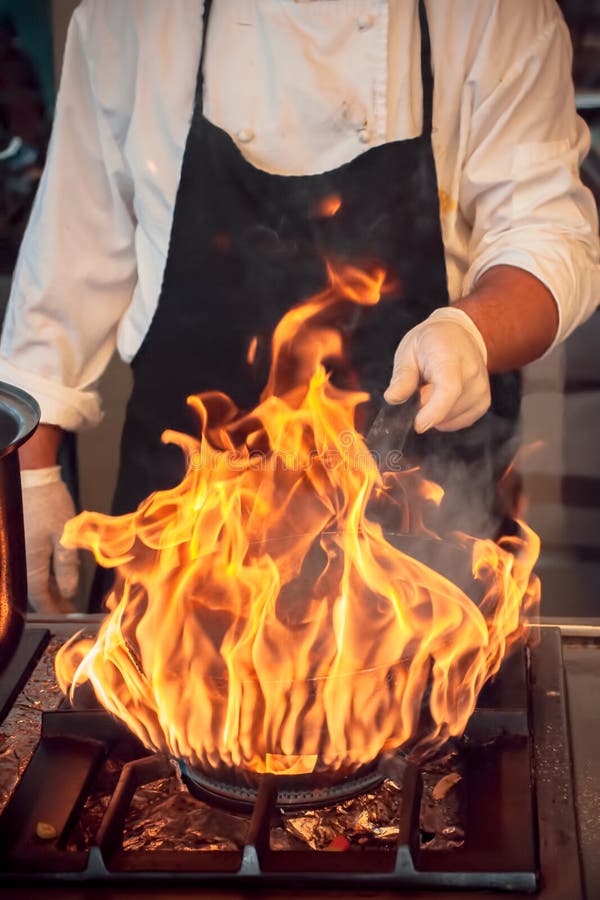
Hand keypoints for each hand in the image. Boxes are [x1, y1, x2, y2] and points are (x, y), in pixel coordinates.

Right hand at [21, 466, 78, 612]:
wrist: (33, 478)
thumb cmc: (49, 503)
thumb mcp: (65, 537)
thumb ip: (66, 567)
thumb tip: (68, 591)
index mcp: (28, 563)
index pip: (40, 596)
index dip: (54, 607)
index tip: (68, 614)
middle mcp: (17, 561)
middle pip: (33, 590)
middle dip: (52, 599)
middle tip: (68, 606)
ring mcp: (15, 553)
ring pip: (31, 578)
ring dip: (48, 587)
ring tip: (65, 592)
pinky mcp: (17, 544)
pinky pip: (29, 566)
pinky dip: (43, 573)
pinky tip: (56, 573)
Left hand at [384, 306, 489, 432]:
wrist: (459, 335)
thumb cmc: (431, 343)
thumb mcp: (409, 352)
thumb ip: (402, 377)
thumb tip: (392, 398)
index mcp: (451, 358)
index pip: (449, 389)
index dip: (433, 412)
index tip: (418, 425)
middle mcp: (472, 374)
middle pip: (445, 409)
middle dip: (424, 408)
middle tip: (421, 387)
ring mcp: (481, 390)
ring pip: (449, 419)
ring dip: (435, 412)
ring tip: (434, 388)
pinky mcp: (483, 403)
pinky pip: (458, 422)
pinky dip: (445, 417)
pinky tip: (443, 397)